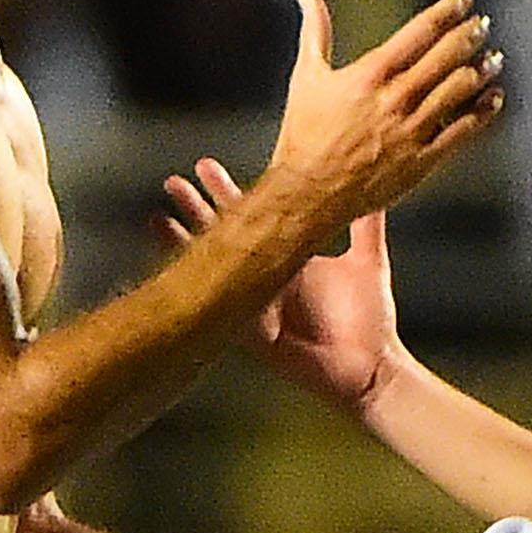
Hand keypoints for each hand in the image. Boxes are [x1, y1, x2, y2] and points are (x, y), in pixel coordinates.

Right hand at [158, 154, 394, 408]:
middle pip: (221, 236)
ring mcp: (254, 304)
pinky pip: (222, 307)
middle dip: (195, 210)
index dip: (225, 191)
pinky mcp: (252, 335)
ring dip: (184, 245)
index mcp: (285, 256)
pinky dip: (205, 289)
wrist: (374, 367)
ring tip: (157, 218)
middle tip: (172, 183)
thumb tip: (372, 180)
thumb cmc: (370, 320)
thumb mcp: (367, 259)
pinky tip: (186, 268)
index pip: (249, 216)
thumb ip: (365, 223)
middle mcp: (264, 277)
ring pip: (213, 269)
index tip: (204, 165)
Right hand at [262, 0, 501, 228]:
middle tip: (482, 26)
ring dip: (482, 70)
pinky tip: (493, 98)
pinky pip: (463, 131)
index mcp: (370, 75)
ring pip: (460, 90)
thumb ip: (315, 31)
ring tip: (493, 58)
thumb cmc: (304, 136)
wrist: (309, 192)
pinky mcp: (423, 160)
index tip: (463, 3)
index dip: (448, 13)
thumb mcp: (307, 77)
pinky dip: (483, 111)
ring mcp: (412, 130)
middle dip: (470, 36)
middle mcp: (395, 99)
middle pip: (447, 56)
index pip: (420, 32)